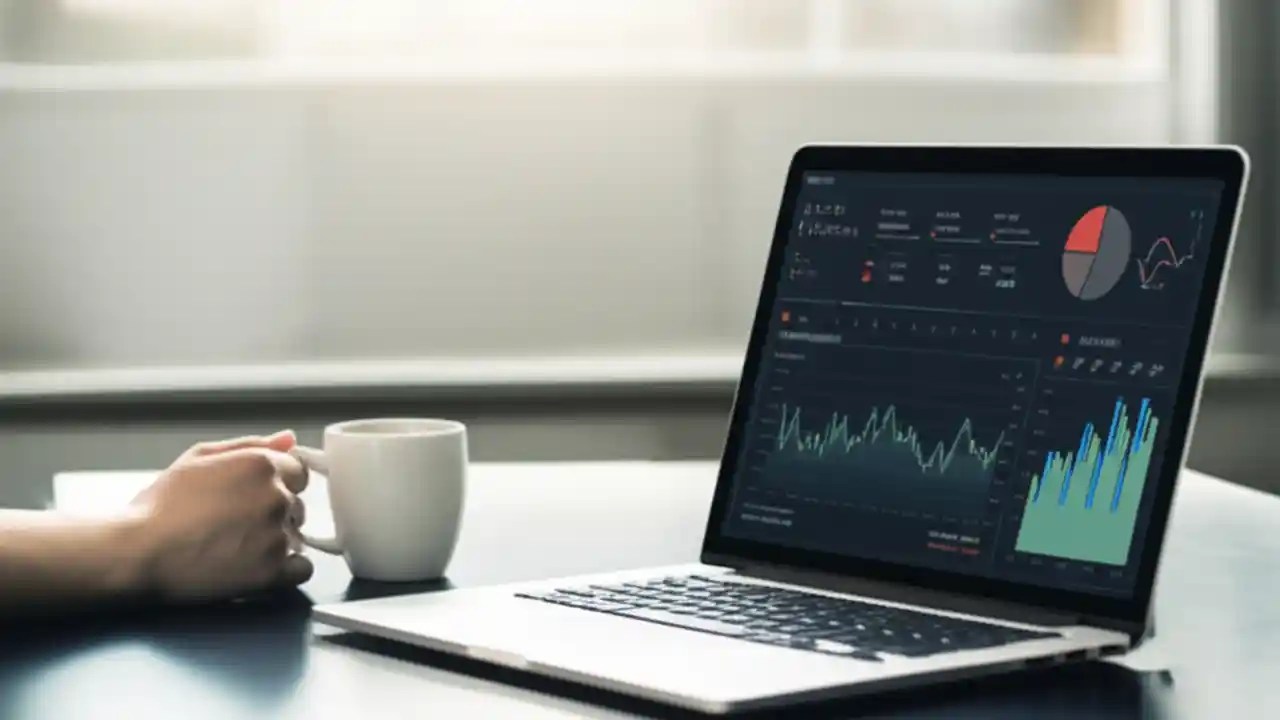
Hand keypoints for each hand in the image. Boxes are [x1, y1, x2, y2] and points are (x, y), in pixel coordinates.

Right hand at [128, 431, 313, 601]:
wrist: (138, 552)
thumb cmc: (161, 505)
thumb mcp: (199, 458)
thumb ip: (251, 445)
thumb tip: (289, 439)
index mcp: (262, 465)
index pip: (298, 472)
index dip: (276, 484)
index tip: (251, 498)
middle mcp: (276, 497)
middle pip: (297, 504)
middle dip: (274, 513)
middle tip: (235, 524)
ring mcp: (276, 535)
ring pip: (297, 536)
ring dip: (276, 541)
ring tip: (236, 547)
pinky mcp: (271, 571)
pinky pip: (302, 568)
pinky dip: (286, 570)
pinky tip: (256, 566)